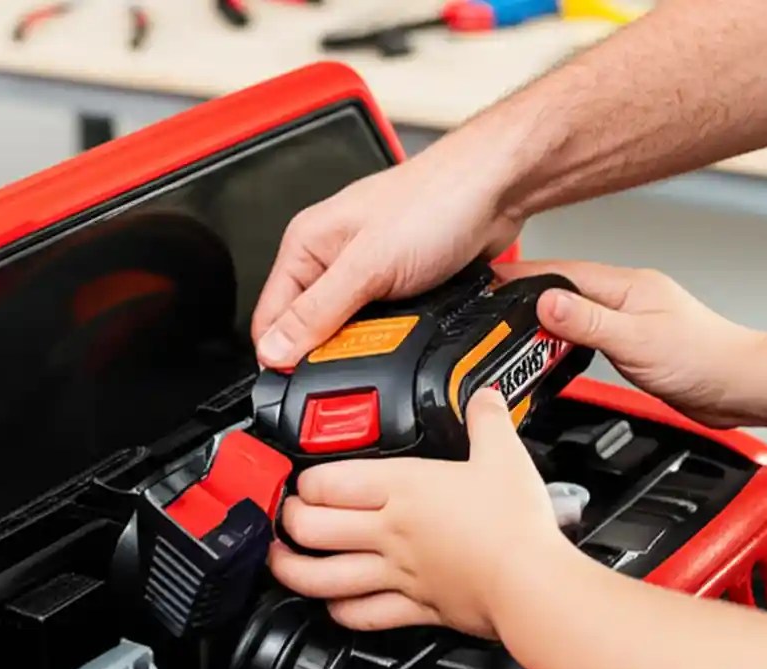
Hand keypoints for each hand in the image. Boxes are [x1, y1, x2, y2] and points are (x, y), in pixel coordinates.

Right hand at [250, 130, 527, 368]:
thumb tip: (274, 351)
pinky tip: (406, 335)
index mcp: (306, 244)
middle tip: (356, 361)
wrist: (496, 188)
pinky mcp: (397, 286)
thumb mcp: (368, 265)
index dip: (282, 355)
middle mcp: (330, 258)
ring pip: (347, 332)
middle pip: (308, 330)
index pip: (270, 318)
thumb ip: (318, 311)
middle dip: (328, 353)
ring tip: (387, 343)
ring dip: (365, 346)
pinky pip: (382, 325)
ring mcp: (365, 273)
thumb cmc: (436, 201)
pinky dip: (393, 337)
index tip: (302, 383)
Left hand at [268, 390, 567, 638]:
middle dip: (289, 521)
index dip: (305, 481)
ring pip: (325, 577)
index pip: (329, 482)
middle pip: (313, 528)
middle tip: (285, 516)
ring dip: (295, 570)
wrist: (531, 583)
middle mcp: (390, 531)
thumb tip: (484, 396)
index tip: (301, 479)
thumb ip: (488, 420)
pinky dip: (341, 611)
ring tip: (281, 563)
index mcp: (403, 488)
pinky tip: (334, 606)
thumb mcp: (504, 454)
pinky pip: (364, 614)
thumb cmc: (515, 524)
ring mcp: (398, 573)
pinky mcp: (416, 608)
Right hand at [504, 259, 766, 427]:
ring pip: (573, 309)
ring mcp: (630, 317)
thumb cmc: (705, 361)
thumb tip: (544, 303)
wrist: (741, 388)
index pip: (560, 271)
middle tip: (489, 305)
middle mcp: (626, 296)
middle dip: (524, 292)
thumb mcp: (636, 340)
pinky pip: (586, 331)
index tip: (488, 279)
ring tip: (512, 326)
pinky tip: (555, 347)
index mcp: (626, 284)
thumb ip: (587, 322)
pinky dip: (563, 336)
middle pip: (562, 287)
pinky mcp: (633, 342)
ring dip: (544, 315)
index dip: (521, 274)